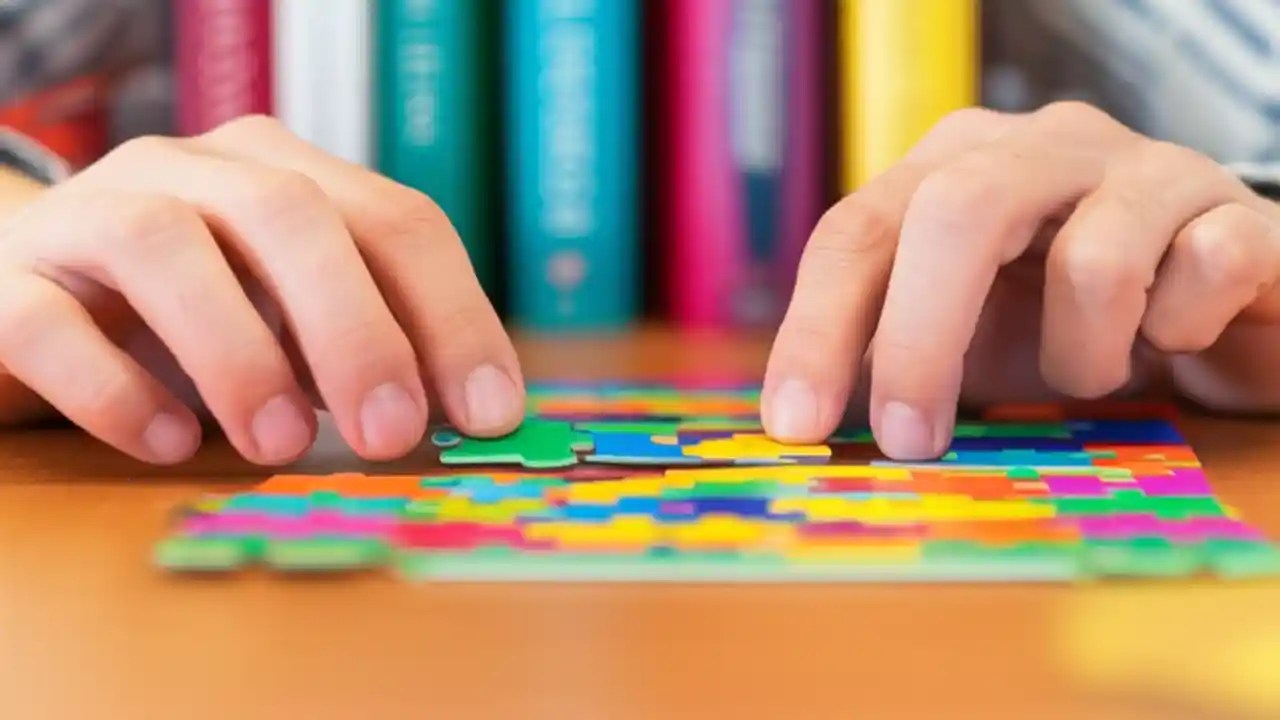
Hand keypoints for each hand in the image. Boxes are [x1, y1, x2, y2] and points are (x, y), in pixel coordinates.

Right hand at [0, 116, 524, 464]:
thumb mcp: (295, 319)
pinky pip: (49, 323)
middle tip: (394, 433)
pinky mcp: (8, 285)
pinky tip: (168, 443)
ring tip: (283, 442)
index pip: (395, 222)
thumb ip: (370, 345)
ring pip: (163, 247)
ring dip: (238, 352)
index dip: (454, 314)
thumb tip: (472, 416)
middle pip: (291, 216)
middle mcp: (192, 174)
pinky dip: (115, 389)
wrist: (28, 295)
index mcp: (284, 173)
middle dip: (357, 328)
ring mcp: (91, 218)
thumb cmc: (191, 317)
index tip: (491, 412)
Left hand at [764, 102, 1279, 458]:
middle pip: (955, 214)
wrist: (1219, 306)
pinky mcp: (1232, 207)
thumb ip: (890, 363)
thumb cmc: (1070, 327)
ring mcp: (1141, 166)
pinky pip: (1202, 275)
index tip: (796, 426)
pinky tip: (1178, 339)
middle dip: (920, 342)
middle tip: (910, 443)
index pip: (858, 232)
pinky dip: (1180, 336)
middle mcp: (1039, 147)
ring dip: (1083, 358)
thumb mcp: (962, 344)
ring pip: (1091, 265)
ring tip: (1098, 372)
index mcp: (951, 169)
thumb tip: (801, 429)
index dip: (817, 329)